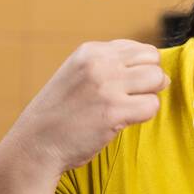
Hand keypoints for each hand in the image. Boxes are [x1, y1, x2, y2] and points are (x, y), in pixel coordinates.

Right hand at [12, 39, 168, 173]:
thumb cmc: (60, 114)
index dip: (142, 69)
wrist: (35, 144)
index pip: (140, 49)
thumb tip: (152, 67)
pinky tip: (124, 122)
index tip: (128, 87)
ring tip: (130, 109)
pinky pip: (151, 106)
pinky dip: (144, 116)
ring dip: (149, 97)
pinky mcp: (114, 111)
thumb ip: (108, 66)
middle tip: (135, 98)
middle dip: (151, 81)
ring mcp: (107, 86)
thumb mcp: (77, 75)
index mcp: (91, 51)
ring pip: (157, 80)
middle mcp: (100, 63)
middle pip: (153, 61)